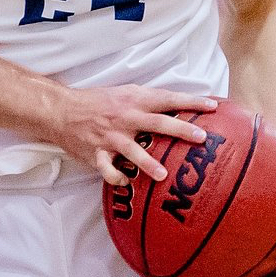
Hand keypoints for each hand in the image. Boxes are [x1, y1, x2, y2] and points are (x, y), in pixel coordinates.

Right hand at [52, 86, 215, 186]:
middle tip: (201, 139)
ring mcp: (111, 137)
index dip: (191, 102)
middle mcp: (125, 117)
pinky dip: (117, 177)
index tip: (213, 107)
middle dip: (180, 130)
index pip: (168, 99)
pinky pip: (108, 169)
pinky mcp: (96, 153)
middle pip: (157, 123)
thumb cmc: (98, 102)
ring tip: (163, 176)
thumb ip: (148, 101)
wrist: (62, 111)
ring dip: (148, 163)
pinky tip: (126, 183)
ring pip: (132, 150)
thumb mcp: (124, 93)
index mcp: (134, 100)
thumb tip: (179, 107)